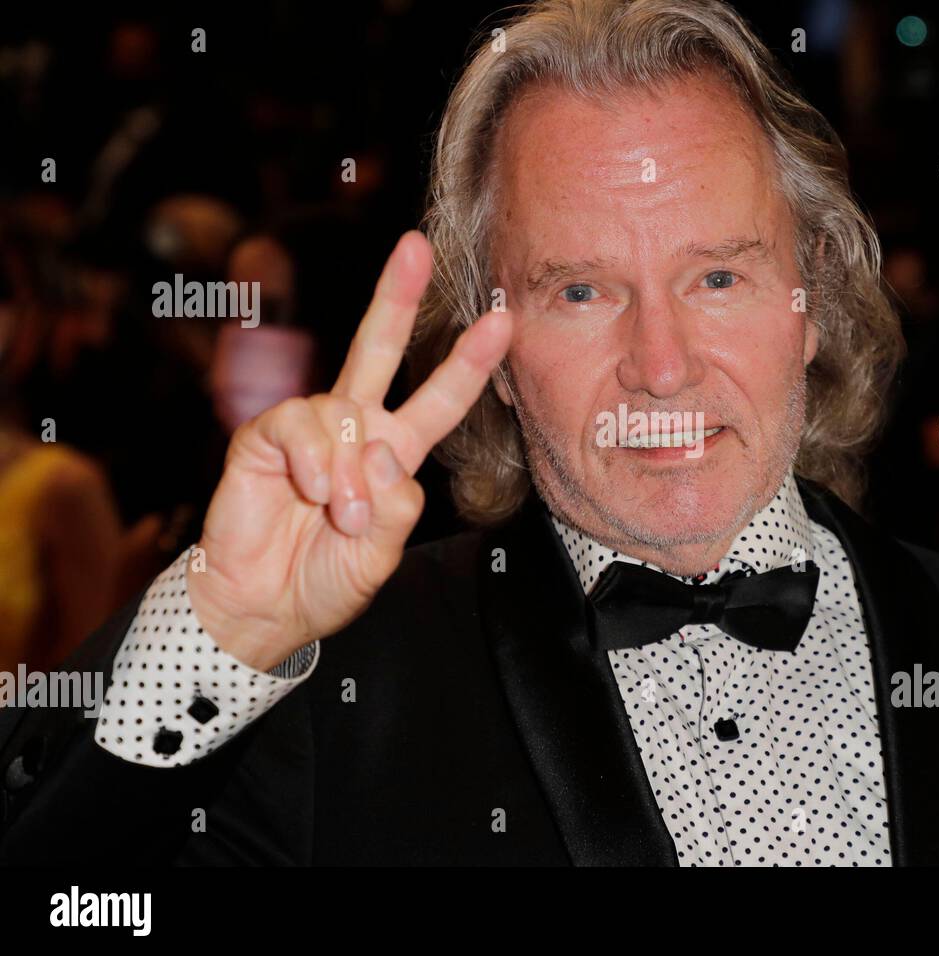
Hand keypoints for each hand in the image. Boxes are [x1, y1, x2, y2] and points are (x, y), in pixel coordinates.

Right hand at [186, 231, 512, 670]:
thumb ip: (397, 504)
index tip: (501, 320)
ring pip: (346, 413)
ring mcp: (310, 429)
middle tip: (415, 247)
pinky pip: (299, 426)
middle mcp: (355, 429)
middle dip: (395, 297)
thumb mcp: (383, 552)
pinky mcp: (265, 437)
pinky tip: (311, 491)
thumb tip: (383, 446)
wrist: (265, 607)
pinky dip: (314, 463)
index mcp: (395, 452)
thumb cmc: (327, 578)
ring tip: (344, 517)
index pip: (439, 400)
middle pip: (378, 348)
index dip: (468, 364)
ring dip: (350, 474)